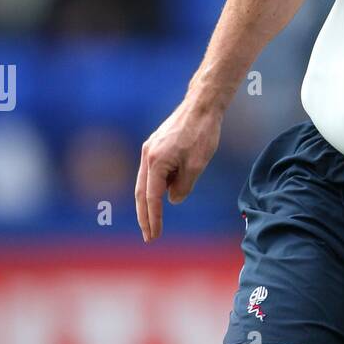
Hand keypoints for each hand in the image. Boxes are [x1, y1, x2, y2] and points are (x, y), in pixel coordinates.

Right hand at [135, 99, 222, 241]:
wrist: (201, 107)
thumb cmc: (202, 134)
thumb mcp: (197, 166)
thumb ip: (183, 186)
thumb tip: (172, 199)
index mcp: (156, 162)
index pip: (153, 198)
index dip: (154, 219)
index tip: (155, 236)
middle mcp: (147, 156)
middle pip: (142, 193)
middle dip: (144, 217)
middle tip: (148, 236)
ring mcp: (149, 150)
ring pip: (145, 182)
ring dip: (149, 202)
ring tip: (154, 222)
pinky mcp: (155, 146)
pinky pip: (152, 172)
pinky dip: (156, 186)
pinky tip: (164, 195)